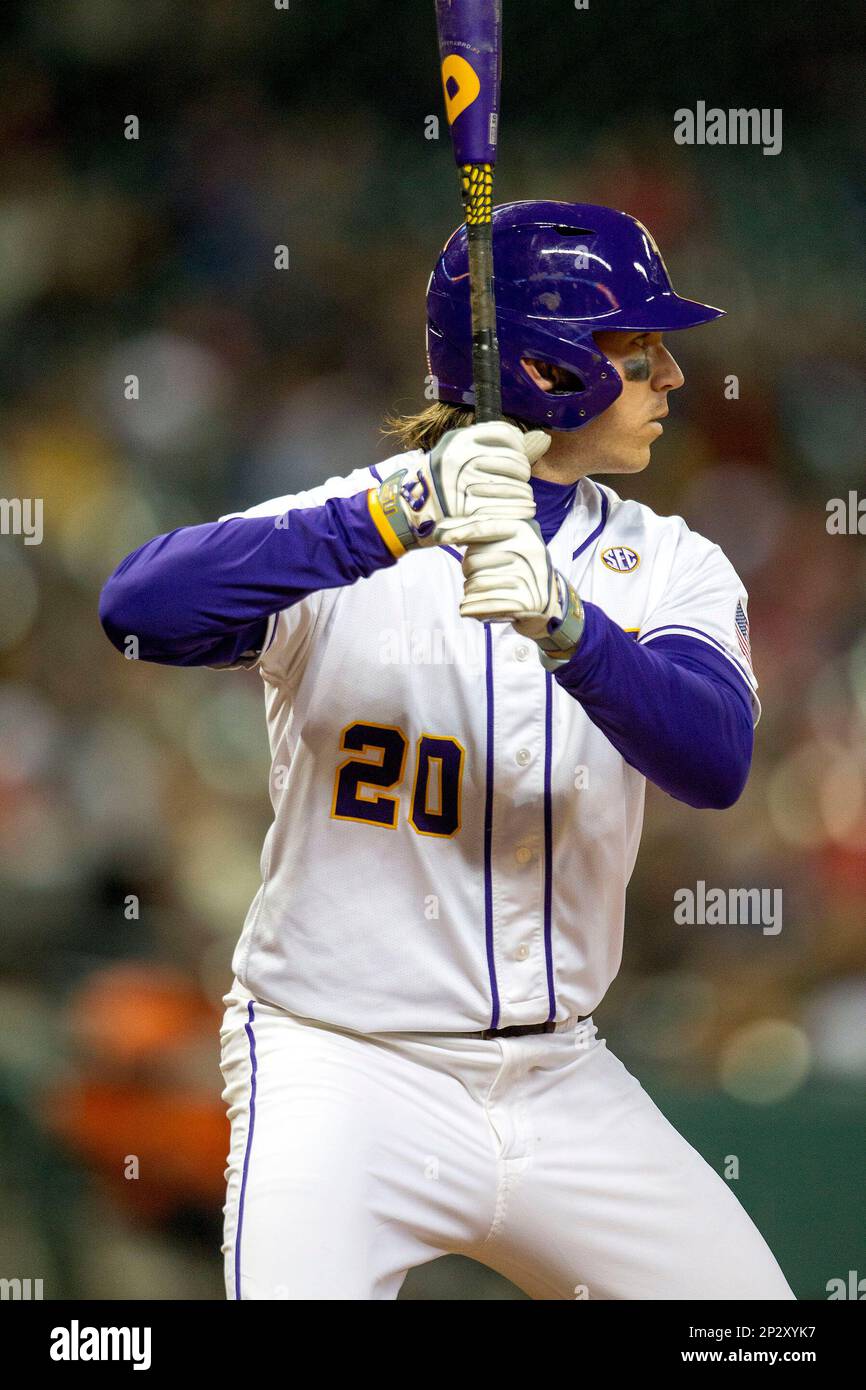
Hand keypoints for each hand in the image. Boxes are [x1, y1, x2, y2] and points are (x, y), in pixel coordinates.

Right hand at [371, 422, 549, 551]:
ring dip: (524, 499)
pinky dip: (517, 514)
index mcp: (460, 440)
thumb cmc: (440, 484)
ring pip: (515, 488)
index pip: (507, 435)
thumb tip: (542, 439)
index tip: (516, 462)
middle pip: (515, 463)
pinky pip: (506, 509)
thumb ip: (499, 449)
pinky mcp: (468, 510)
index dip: (518, 449)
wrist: (406, 513)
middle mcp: (461, 457)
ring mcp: (463, 484)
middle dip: (523, 478)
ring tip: (522, 504)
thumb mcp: (460, 456)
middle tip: (519, 487)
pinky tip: (517, 515)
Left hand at [436, 515, 585, 665]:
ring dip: (469, 591)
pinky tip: (468, 609)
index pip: (484, 527)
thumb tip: (444, 529)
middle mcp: (530, 549)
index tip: (439, 535)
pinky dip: (471, 607)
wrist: (550, 604)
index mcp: (525, 528)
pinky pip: (485, 603)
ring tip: (477, 593)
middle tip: (476, 576)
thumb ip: (483, 535)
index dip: (459, 531)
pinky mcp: (527, 601)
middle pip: (474, 558)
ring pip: (476, 582)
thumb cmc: (520, 570)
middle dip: (467, 570)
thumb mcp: (510, 544)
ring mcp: (529, 575)